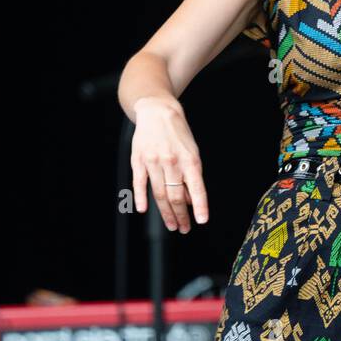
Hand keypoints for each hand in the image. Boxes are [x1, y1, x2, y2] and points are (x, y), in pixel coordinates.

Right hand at [131, 95, 208, 232]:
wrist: (158, 112)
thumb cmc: (178, 134)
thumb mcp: (192, 152)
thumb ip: (192, 176)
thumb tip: (191, 200)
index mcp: (190, 160)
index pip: (197, 188)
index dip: (200, 206)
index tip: (201, 221)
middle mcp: (172, 162)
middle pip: (176, 196)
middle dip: (181, 215)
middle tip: (183, 228)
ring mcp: (154, 161)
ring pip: (159, 193)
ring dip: (166, 212)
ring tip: (171, 224)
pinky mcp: (139, 160)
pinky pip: (140, 183)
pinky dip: (141, 197)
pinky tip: (143, 209)